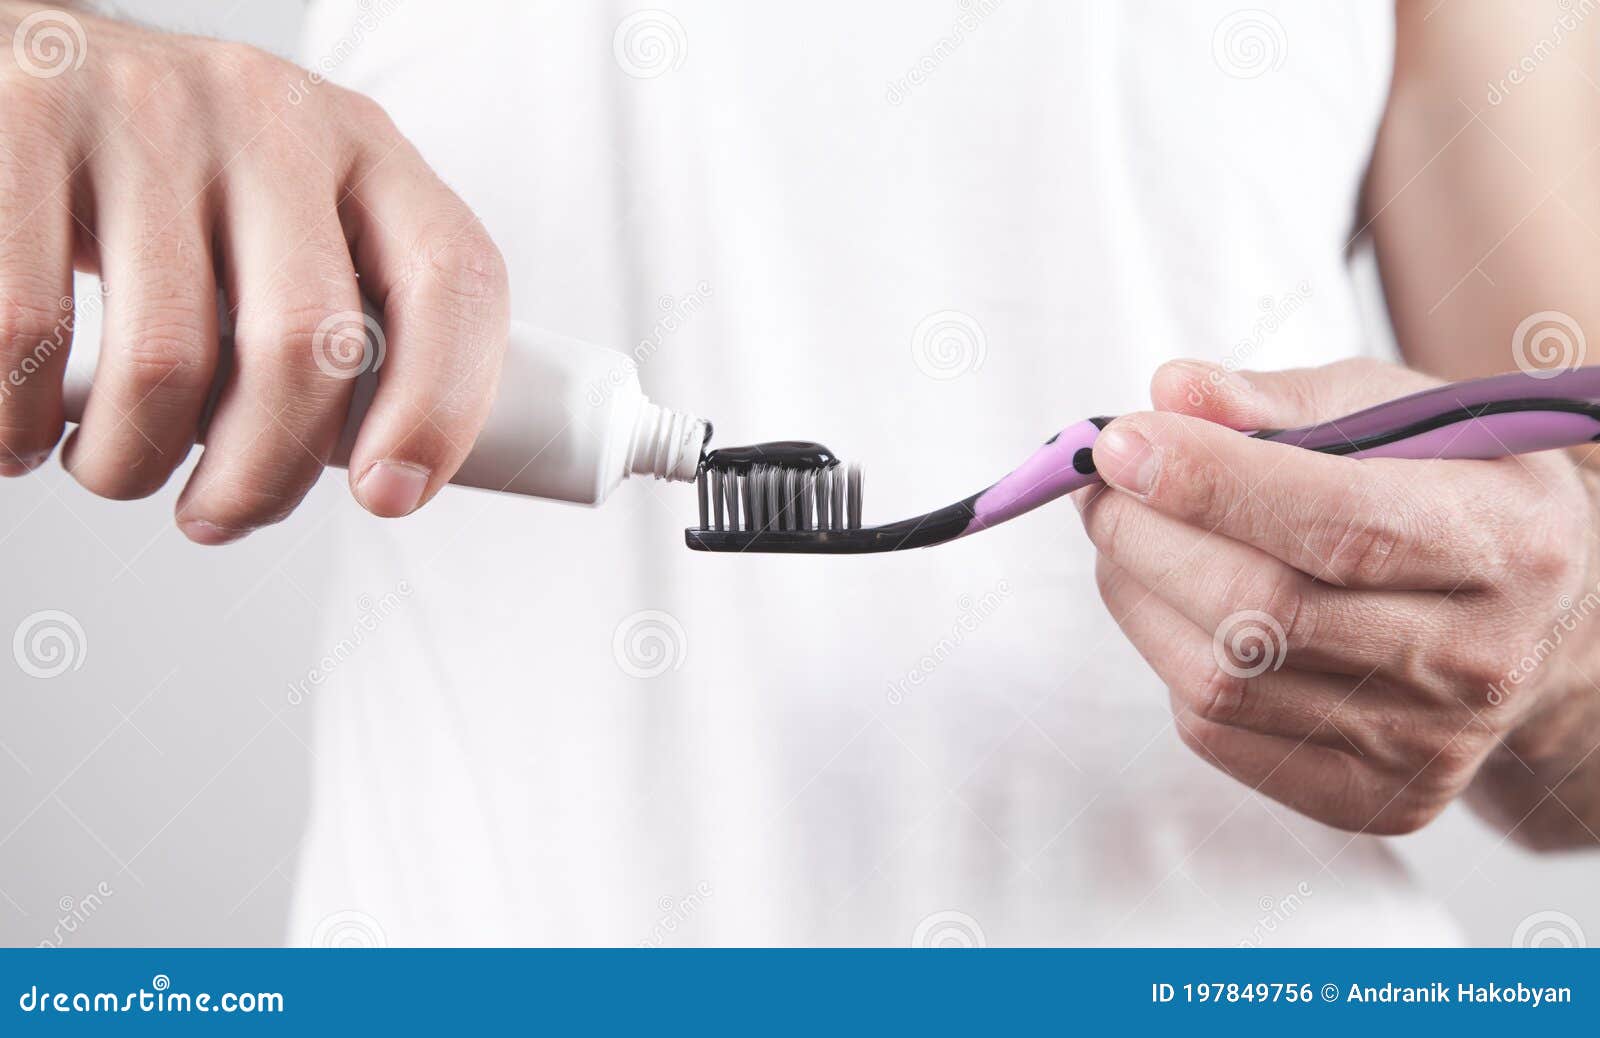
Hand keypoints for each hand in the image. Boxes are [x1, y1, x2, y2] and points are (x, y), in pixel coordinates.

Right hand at [0, 1, 507, 541]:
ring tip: (115, 465)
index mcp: (365, 149)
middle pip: (309, 345)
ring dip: (133, 463)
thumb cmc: (179, 183)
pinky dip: (19, 419)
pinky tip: (25, 427)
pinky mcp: (26, 121)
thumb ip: (343, 321)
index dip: (440, 408)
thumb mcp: (290, 223)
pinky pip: (27, 330)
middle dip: (263, 475)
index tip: (390, 495)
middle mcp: (269, 114)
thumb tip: (383, 472)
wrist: (33, 69)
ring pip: (165, 362)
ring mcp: (146, 112)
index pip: (456, 279)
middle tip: (220, 512)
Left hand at [1076, 356, 1599, 836]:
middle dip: (1146, 538)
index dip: (1210, 483)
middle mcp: (1477, 659)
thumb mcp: (1403, 413)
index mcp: (1506, 540)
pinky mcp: (1373, 800)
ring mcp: (1424, 744)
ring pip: (1220, 681)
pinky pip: (1217, 734)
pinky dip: (1168, 659)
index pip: (1338, 523)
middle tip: (1100, 488)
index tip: (1118, 444)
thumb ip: (1284, 400)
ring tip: (1129, 537)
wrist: (1543, 628)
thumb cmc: (1454, 494)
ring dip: (1138, 596)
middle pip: (1261, 613)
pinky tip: (1180, 608)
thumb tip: (1170, 393)